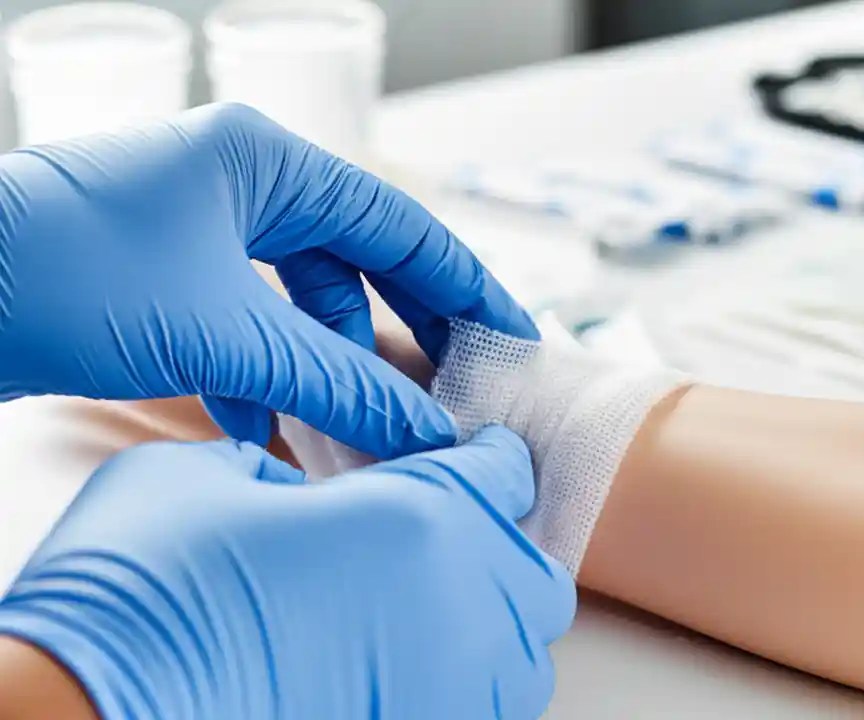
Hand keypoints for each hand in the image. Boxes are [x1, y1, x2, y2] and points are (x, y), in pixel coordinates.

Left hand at [0, 103, 536, 457]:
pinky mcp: (155, 273)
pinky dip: (262, 374)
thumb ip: (338, 385)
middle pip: (353, 258)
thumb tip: (425, 434)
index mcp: (263, 159)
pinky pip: (241, 321)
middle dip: (400, 329)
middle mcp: (235, 180)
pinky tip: (264, 429)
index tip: (513, 336)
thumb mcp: (225, 337)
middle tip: (456, 385)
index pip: (397, 221)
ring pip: (295, 297)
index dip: (464, 284)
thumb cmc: (63, 278)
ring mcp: (193, 225)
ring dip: (327, 363)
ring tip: (359, 424)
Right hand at [0, 428, 574, 718]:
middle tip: (447, 546)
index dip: (483, 461)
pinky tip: (409, 673)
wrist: (96, 717)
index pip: (504, 471)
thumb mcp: (202, 478)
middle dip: (503, 550)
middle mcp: (464, 600)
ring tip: (432, 617)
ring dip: (493, 628)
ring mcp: (457, 688)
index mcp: (423, 513)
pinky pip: (486, 712)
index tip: (466, 462)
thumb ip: (274, 467)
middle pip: (535, 570)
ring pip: (525, 654)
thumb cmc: (143, 587)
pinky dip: (467, 689)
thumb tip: (284, 486)